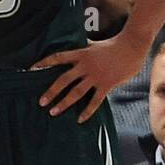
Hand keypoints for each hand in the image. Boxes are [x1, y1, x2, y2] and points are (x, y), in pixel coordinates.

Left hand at [32, 34, 147, 121]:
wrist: (132, 46)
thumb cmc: (115, 44)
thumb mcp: (95, 44)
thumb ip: (85, 48)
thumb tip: (78, 46)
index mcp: (81, 54)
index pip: (58, 57)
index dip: (44, 62)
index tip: (32, 68)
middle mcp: (85, 65)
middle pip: (63, 79)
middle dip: (51, 91)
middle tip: (41, 102)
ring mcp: (95, 76)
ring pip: (76, 92)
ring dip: (64, 103)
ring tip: (53, 112)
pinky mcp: (106, 84)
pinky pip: (95, 101)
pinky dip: (87, 111)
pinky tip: (80, 119)